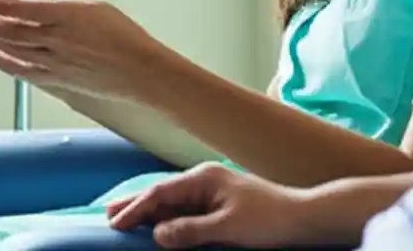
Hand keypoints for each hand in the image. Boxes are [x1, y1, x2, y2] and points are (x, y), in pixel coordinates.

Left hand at [0, 0, 169, 101]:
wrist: (140, 72)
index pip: (23, 7)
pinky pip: (16, 68)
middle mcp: (56, 41)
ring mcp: (51, 63)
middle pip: (7, 27)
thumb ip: (59, 7)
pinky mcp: (51, 80)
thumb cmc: (122, 38)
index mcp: (68, 17)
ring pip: (6, 48)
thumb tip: (30, 5)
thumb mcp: (94, 8)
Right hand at [106, 164, 314, 248]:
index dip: (136, 209)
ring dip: (150, 212)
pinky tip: (158, 226)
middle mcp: (206, 181)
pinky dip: (168, 218)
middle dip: (136, 204)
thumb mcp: (228, 227)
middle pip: (163, 193)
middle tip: (108, 216)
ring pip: (173, 202)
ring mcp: (213, 192)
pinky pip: (186, 210)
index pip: (161, 193)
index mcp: (205, 179)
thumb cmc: (269, 220)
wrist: (303, 218)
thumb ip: (191, 230)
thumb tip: (157, 233)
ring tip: (125, 219)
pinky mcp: (220, 205)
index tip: (115, 224)